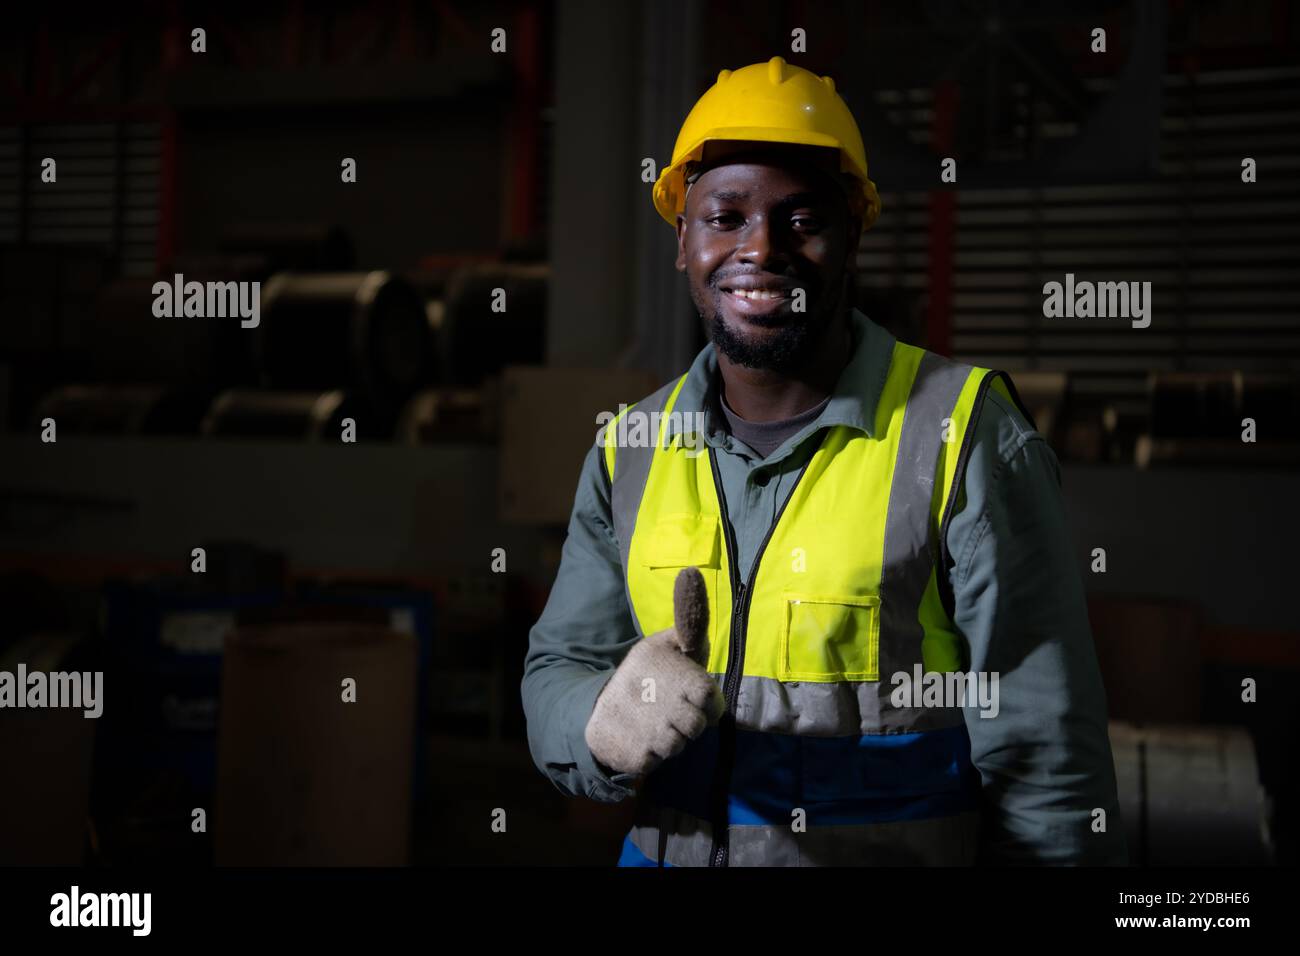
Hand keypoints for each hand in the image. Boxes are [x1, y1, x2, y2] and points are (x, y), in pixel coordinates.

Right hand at [584, 567, 725, 775]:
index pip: (711, 698)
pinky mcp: (629, 753)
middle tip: (668, 714)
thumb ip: (688, 622)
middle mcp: (648, 692)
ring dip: (669, 742)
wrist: (591, 710)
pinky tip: (636, 740)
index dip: (706, 703)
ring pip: (679, 746)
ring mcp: (637, 724)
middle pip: (697, 726)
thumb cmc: (644, 679)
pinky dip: (650, 756)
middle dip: (688, 724)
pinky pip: (657, 762)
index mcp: (660, 665)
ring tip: (651, 725)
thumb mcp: (664, 646)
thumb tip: (691, 572)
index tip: (688, 697)